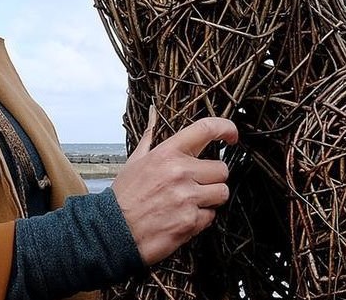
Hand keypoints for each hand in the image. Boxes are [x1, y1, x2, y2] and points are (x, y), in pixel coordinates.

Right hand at [110, 106, 238, 264]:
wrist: (113, 231)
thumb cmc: (124, 196)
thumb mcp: (135, 161)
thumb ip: (150, 137)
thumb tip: (153, 114)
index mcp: (167, 153)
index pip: (205, 129)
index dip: (226, 129)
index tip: (232, 136)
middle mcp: (180, 173)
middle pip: (222, 169)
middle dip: (213, 178)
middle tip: (196, 185)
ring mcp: (187, 198)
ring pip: (221, 193)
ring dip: (210, 199)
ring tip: (189, 202)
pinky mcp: (190, 222)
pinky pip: (211, 216)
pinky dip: (200, 219)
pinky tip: (181, 217)